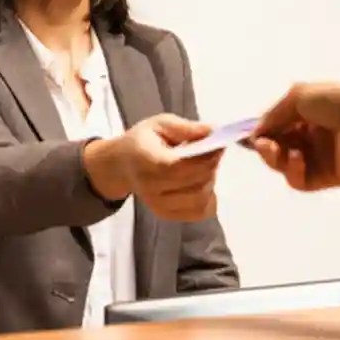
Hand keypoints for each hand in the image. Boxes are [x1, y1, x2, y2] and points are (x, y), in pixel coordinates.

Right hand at [86, 113, 222, 221]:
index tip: (217, 145)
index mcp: (145, 162)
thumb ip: (186, 128)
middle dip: (210, 167)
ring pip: (200, 200)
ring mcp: (159, 206)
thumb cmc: (142, 142)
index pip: (178, 167)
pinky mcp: (168, 215)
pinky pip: (200, 212)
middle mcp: (150, 189)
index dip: (203, 158)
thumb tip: (213, 131)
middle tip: (212, 152)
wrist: (121, 166)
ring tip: (204, 167)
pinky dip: (209, 198)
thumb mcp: (160, 124)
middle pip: (194, 185)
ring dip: (210, 182)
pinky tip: (201, 183)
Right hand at [250, 82, 339, 190]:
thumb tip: (256, 130)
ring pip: (285, 164)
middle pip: (279, 146)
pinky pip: (300, 180)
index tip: (249, 134)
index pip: (279, 124)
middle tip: (261, 143)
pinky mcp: (327, 178)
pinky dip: (293, 170)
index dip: (263, 129)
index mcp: (311, 111)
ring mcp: (321, 157)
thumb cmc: (338, 101)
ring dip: (274, 158)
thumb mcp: (299, 95)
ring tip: (273, 149)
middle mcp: (314, 134)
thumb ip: (274, 114)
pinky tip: (298, 158)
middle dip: (265, 145)